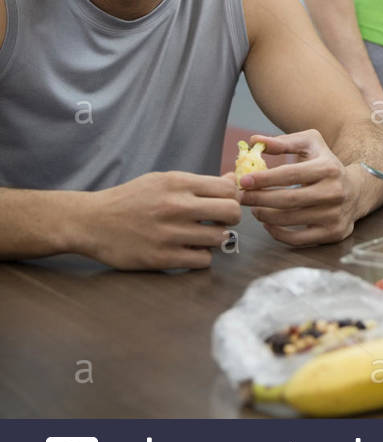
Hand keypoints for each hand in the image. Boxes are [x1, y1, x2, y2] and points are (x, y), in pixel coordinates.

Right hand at [83, 171, 241, 269]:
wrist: (91, 222)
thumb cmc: (130, 200)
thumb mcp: (162, 181)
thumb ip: (198, 183)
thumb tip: (232, 180)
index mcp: (177, 183)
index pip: (228, 188)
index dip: (232, 196)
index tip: (224, 202)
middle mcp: (176, 206)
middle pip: (231, 212)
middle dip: (232, 217)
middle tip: (220, 221)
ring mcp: (169, 233)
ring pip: (220, 238)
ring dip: (216, 239)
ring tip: (202, 236)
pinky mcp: (162, 258)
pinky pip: (203, 260)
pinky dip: (201, 257)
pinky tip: (190, 250)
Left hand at [236, 129, 359, 245]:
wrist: (357, 190)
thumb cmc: (327, 166)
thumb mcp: (311, 145)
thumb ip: (282, 142)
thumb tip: (254, 141)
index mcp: (328, 168)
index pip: (290, 174)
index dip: (264, 178)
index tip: (244, 181)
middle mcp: (334, 191)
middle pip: (288, 199)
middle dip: (259, 199)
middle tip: (242, 197)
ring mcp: (335, 214)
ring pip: (290, 220)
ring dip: (265, 215)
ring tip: (255, 208)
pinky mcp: (333, 232)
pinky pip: (298, 239)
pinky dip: (278, 233)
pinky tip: (269, 223)